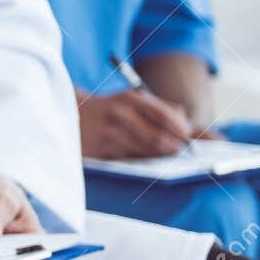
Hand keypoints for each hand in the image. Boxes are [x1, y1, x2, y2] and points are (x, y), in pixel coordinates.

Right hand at [77, 89, 191, 158]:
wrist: (72, 116)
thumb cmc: (110, 109)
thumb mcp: (130, 99)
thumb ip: (160, 109)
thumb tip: (187, 129)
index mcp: (128, 98)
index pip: (164, 115)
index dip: (180, 129)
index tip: (187, 136)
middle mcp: (118, 114)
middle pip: (157, 137)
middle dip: (173, 147)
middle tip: (178, 151)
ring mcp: (108, 133)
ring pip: (145, 151)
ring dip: (159, 156)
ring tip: (164, 156)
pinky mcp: (100, 150)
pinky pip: (130, 160)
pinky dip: (142, 161)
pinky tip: (144, 159)